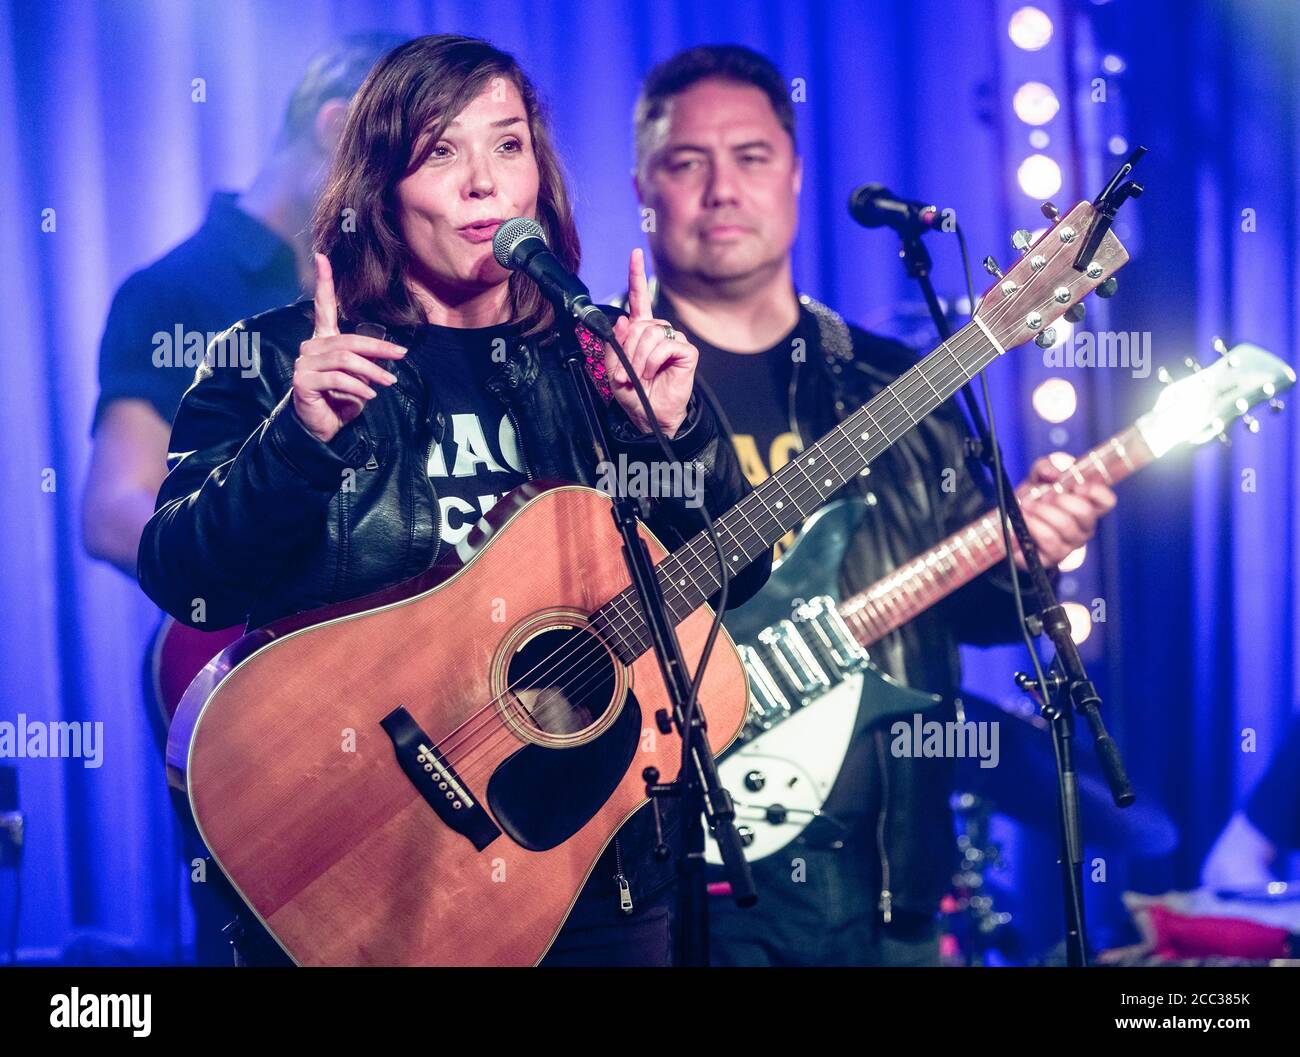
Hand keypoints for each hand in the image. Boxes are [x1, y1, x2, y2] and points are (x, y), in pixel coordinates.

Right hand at [292, 253, 407, 443]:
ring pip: (345, 359)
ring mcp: (304, 363)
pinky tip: (369, 397)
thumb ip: (366, 363)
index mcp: (323, 340)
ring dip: (371, 372)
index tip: (322, 257)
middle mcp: (311, 347)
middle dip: (379, 348)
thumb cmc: (340, 400)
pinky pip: (337, 378)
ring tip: (387, 383)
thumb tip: (386, 360)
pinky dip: (358, 388)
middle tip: (401, 356)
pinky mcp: (303, 380)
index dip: (323, 282)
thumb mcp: (359, 379)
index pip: (323, 307)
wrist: (322, 427)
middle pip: (349, 340)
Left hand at [606, 248, 696, 437]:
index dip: (636, 276)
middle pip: (639, 323)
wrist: (651, 415)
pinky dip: (653, 361)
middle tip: (627, 371)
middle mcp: (658, 332)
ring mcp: (673, 340)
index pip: (638, 298)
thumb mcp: (614, 370)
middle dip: (628, 349)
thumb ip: (614, 345)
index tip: (635, 254)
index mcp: (641, 331)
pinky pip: (665, 345)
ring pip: (650, 334)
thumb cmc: (636, 395)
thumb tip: (623, 320)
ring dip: (639, 358)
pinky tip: (653, 372)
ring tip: (640, 375)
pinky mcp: (686, 351)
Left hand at [1012, 454, 1116, 569]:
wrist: (1008, 524)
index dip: (1096, 491)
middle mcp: (1082, 529)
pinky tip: (1018, 525)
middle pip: (1084, 514)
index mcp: (1086, 507)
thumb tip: (1052, 473)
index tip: (1076, 485)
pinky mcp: (1048, 560)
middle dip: (1060, 500)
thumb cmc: (1032, 499)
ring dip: (1039, 514)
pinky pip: (1042, 547)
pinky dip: (1028, 531)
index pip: (1106, 501)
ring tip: (1024, 507)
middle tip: (1042, 496)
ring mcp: (1067, 547)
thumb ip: (1045, 467)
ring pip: (1061, 530)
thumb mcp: (1037, 478)